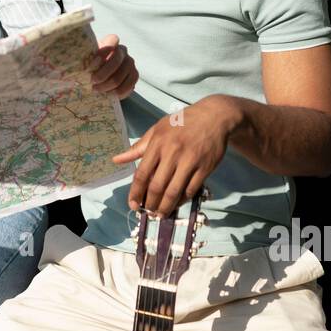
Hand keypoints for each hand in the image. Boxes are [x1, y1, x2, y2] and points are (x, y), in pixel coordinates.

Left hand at [89, 34, 137, 99]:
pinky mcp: (134, 75)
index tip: (92, 63)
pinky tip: (108, 94)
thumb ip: (86, 59)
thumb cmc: (91, 66)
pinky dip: (117, 92)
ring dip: (107, 86)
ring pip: (119, 77)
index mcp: (111, 43)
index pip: (113, 40)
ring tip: (97, 90)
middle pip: (115, 62)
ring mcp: (130, 63)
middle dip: (102, 74)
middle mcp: (123, 51)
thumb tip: (83, 65)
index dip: (104, 50)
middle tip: (92, 81)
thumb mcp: (86, 60)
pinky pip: (128, 86)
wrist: (100, 78)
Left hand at [111, 96, 237, 216]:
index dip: (136, 192)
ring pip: (174, 191)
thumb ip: (138, 147)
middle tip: (148, 212)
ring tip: (160, 214)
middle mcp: (172, 153)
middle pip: (157, 186)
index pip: (142, 173)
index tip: (133, 204)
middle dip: (150, 203)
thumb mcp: (158, 129)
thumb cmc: (182, 123)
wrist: (214, 116)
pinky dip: (182, 200)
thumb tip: (116, 160)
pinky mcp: (205, 167)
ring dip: (165, 207)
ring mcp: (190, 161)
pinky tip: (177, 204)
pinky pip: (191, 189)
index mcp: (158, 144)